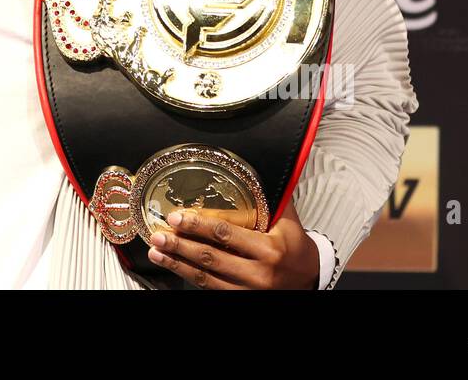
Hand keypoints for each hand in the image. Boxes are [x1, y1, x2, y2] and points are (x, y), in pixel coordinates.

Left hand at [146, 201, 320, 289]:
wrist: (311, 278)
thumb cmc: (296, 246)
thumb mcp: (289, 220)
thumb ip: (271, 197)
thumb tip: (255, 168)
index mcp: (269, 249)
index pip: (226, 234)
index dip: (199, 225)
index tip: (178, 217)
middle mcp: (258, 273)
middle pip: (211, 258)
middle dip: (181, 246)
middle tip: (159, 235)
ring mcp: (248, 290)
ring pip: (206, 277)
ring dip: (178, 264)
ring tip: (157, 252)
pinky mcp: (242, 299)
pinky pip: (211, 289)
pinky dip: (190, 277)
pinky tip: (174, 267)